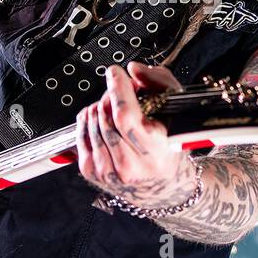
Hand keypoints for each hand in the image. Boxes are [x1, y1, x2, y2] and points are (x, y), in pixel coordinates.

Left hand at [75, 62, 193, 208]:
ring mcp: (109, 172)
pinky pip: (81, 137)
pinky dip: (87, 120)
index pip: (126, 116)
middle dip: (111, 96)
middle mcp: (131, 166)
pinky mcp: (93, 173)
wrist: (165, 186)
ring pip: (92, 125)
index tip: (116, 73)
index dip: (118, 90)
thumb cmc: (170, 147)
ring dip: (99, 106)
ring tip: (111, 105)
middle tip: (119, 90)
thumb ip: (159, 83)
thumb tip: (134, 71)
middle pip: (107, 118)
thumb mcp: (176, 112)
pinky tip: (98, 117)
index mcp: (155, 152)